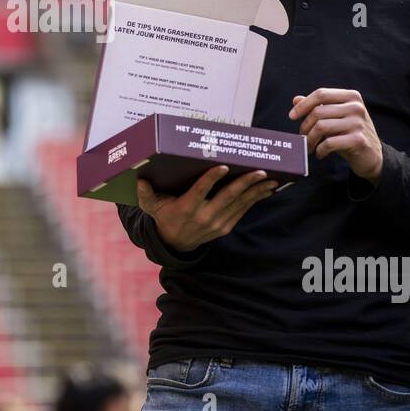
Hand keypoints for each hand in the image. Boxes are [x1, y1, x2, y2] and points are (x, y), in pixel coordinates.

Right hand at [137, 165, 278, 252]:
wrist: (175, 244)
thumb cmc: (164, 217)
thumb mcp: (152, 207)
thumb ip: (145, 195)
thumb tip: (139, 180)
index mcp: (186, 208)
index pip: (200, 191)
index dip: (211, 179)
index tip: (223, 166)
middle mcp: (204, 216)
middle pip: (227, 197)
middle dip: (245, 184)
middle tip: (259, 171)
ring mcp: (217, 223)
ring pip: (239, 204)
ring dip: (256, 191)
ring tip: (270, 178)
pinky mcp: (225, 227)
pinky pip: (242, 211)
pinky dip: (255, 200)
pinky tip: (265, 189)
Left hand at [289, 88, 382, 182]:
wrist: (371, 156)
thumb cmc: (349, 134)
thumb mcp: (335, 118)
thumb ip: (318, 107)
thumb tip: (296, 99)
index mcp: (351, 97)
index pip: (321, 94)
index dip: (303, 104)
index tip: (292, 116)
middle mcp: (356, 107)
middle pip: (318, 111)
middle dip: (305, 126)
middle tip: (302, 138)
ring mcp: (358, 123)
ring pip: (321, 127)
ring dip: (310, 140)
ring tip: (308, 148)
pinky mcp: (358, 140)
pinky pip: (329, 143)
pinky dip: (320, 150)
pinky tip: (319, 154)